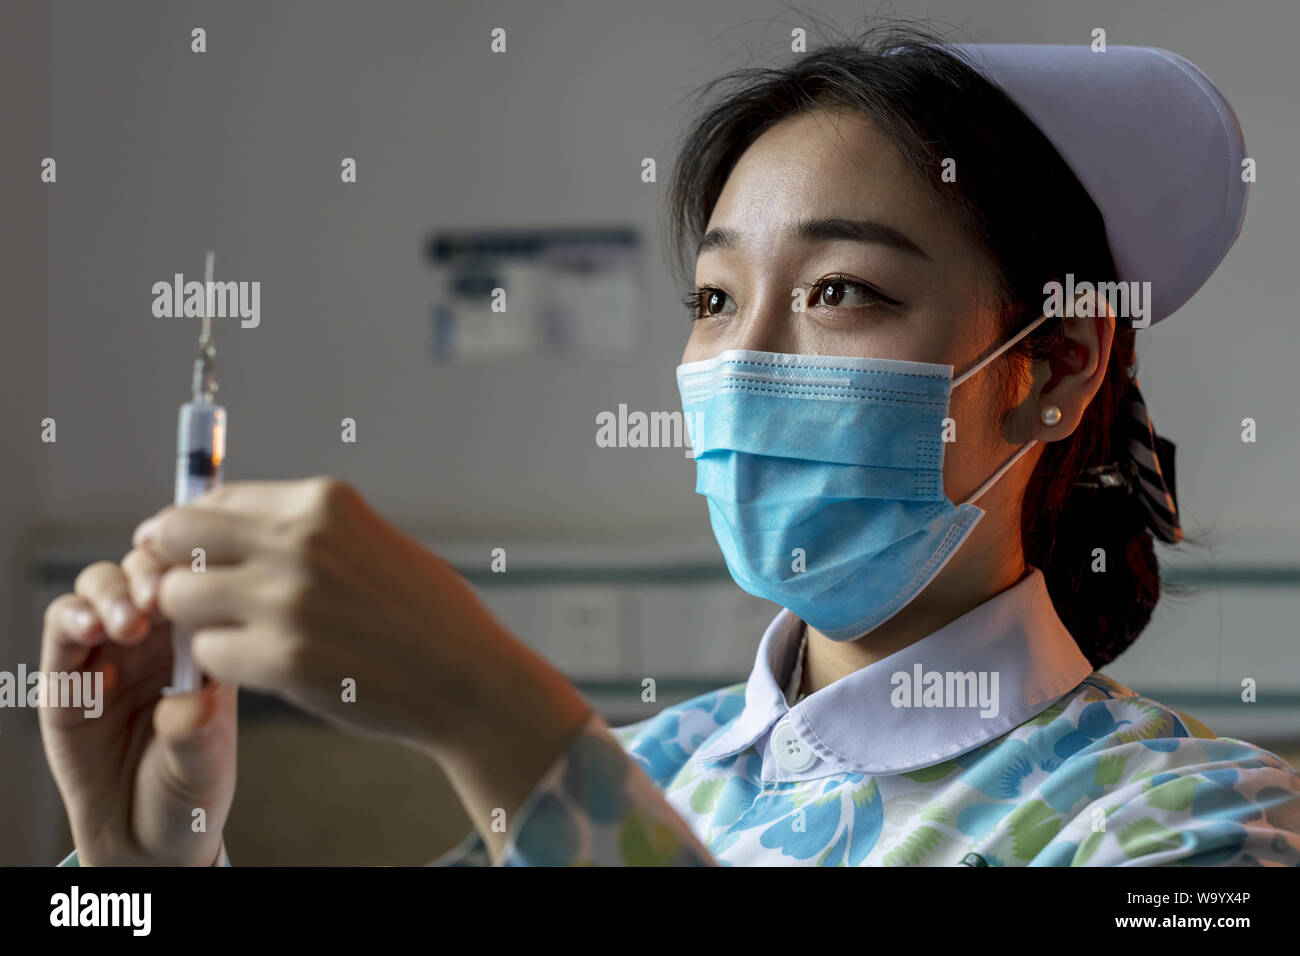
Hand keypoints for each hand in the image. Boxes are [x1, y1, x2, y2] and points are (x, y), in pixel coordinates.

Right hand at [38, 558, 235, 865]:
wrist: (143, 836)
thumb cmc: (187, 794)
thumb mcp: (204, 769)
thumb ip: (197, 735)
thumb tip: (192, 704)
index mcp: (210, 645)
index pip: (206, 584)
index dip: (201, 567)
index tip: (202, 573)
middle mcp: (162, 638)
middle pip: (153, 568)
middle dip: (153, 569)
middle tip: (156, 598)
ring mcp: (114, 650)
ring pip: (106, 583)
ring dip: (113, 589)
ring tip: (124, 622)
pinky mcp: (69, 672)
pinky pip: (64, 625)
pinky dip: (72, 616)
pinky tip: (88, 630)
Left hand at [130, 477, 510, 752]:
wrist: (468, 678)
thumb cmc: (425, 613)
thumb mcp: (370, 541)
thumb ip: (300, 531)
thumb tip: (222, 527)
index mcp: (323, 503)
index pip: (214, 499)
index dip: (188, 528)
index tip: (181, 551)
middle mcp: (299, 541)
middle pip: (177, 536)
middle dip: (172, 566)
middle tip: (185, 593)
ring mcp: (287, 601)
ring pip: (179, 598)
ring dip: (195, 619)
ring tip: (233, 632)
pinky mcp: (281, 660)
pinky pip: (207, 653)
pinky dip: (223, 662)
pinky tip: (261, 664)